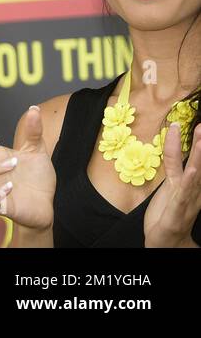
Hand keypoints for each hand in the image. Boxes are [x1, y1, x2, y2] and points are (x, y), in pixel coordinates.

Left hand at [144, 121, 200, 246]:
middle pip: (198, 162)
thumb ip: (176, 171)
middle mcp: (192, 189)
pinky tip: (192, 170)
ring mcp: (186, 199)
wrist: (168, 242)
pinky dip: (189, 181)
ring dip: (198, 156)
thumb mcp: (172, 190)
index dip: (195, 143)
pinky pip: (184, 193)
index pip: (193, 159)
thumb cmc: (169, 214)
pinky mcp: (178, 209)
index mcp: (189, 184)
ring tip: (200, 139)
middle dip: (200, 143)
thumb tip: (180, 155)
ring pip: (194, 174)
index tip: (198, 124)